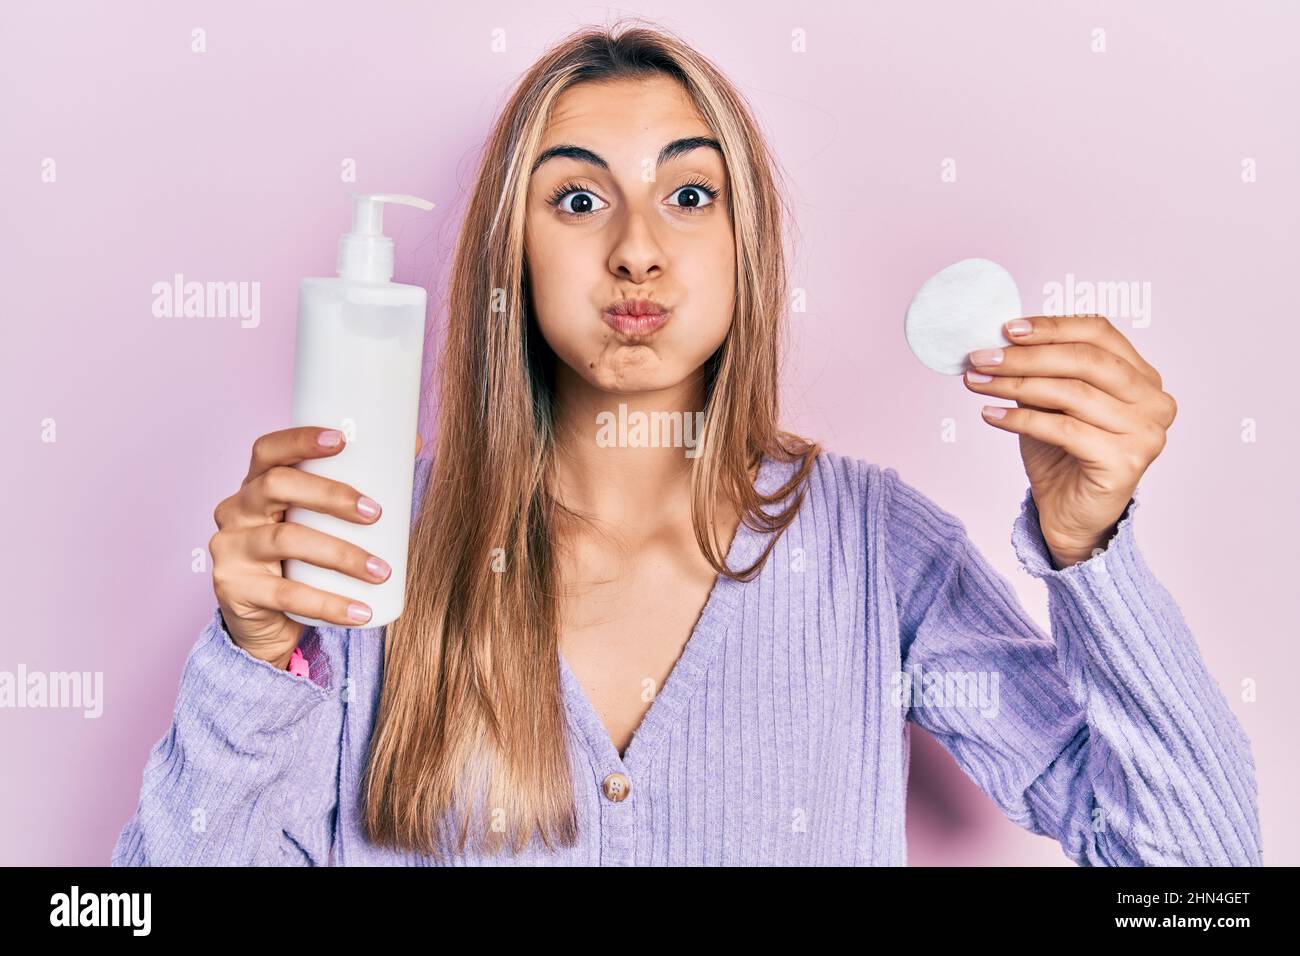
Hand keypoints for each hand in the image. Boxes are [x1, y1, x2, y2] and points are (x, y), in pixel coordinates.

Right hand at [208, 427, 421, 667]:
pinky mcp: (234, 589)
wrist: (266, 622)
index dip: (300, 440)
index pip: (268, 450)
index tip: (342, 441)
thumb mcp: (321, 521)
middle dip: (332, 495)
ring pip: (286, 540)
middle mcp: (235, 510)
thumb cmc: (302, 559)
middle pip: (277, 486)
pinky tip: (360, 611)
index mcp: (256, 484)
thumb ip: (357, 487)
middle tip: (377, 513)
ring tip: (380, 571)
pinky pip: (285, 595)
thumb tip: (415, 444)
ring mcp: (230, 549)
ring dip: (341, 554)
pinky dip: (329, 604)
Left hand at [962, 314, 1176, 568]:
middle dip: (1027, 356)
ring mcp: (1145, 433)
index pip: (1100, 333)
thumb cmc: (1061, 454)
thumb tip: (1002, 338)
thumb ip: (1041, 369)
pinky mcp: (1125, 462)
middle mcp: (1154, 401)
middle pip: (1086, 361)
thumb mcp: (1050, 402)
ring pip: (1072, 394)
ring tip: (977, 383)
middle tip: (982, 358)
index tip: (1007, 329)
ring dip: (1015, 385)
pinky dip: (1021, 418)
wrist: (1069, 514)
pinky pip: (1064, 429)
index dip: (1052, 327)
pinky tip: (991, 415)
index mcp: (1143, 377)